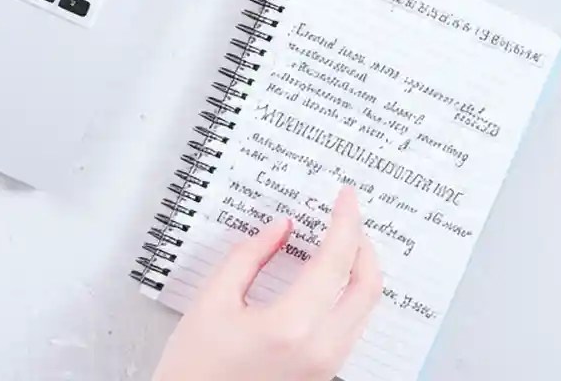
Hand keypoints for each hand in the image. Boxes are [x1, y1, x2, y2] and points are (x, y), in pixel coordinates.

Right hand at [153, 187, 382, 380]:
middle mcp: (319, 350)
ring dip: (358, 272)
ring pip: (364, 310)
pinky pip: (350, 329)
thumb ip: (249, 257)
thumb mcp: (211, 302)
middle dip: (363, 245)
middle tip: (348, 219)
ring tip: (338, 246)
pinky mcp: (323, 377)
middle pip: (367, 287)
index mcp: (291, 327)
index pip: (336, 261)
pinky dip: (348, 298)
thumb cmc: (193, 372)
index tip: (346, 198)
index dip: (346, 222)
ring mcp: (326, 368)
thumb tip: (281, 228)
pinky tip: (328, 283)